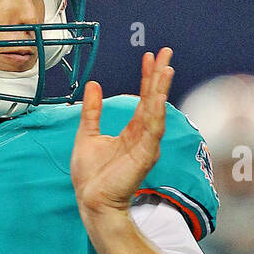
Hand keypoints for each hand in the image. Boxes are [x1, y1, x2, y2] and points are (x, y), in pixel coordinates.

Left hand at [71, 49, 173, 227]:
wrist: (91, 201)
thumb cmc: (91, 176)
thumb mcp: (87, 135)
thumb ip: (92, 111)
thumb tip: (93, 84)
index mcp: (131, 132)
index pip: (142, 99)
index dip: (147, 78)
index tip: (150, 57)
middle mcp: (142, 136)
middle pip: (154, 100)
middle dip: (159, 76)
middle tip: (166, 52)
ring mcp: (146, 145)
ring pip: (156, 111)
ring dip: (161, 89)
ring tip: (166, 67)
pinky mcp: (145, 155)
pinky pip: (153, 128)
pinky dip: (157, 111)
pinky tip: (159, 95)